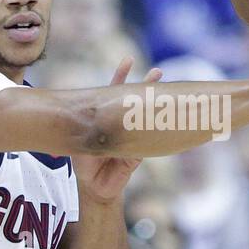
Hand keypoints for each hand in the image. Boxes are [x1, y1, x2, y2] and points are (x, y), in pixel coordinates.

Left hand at [72, 57, 160, 204]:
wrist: (94, 187)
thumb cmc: (85, 163)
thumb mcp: (78, 145)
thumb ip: (83, 133)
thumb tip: (82, 120)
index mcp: (107, 118)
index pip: (114, 93)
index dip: (121, 77)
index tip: (129, 61)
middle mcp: (122, 125)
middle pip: (135, 102)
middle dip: (146, 86)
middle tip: (159, 73)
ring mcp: (132, 139)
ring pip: (145, 119)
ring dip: (155, 107)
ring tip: (170, 92)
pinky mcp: (137, 155)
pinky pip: (146, 142)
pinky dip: (155, 133)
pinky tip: (165, 123)